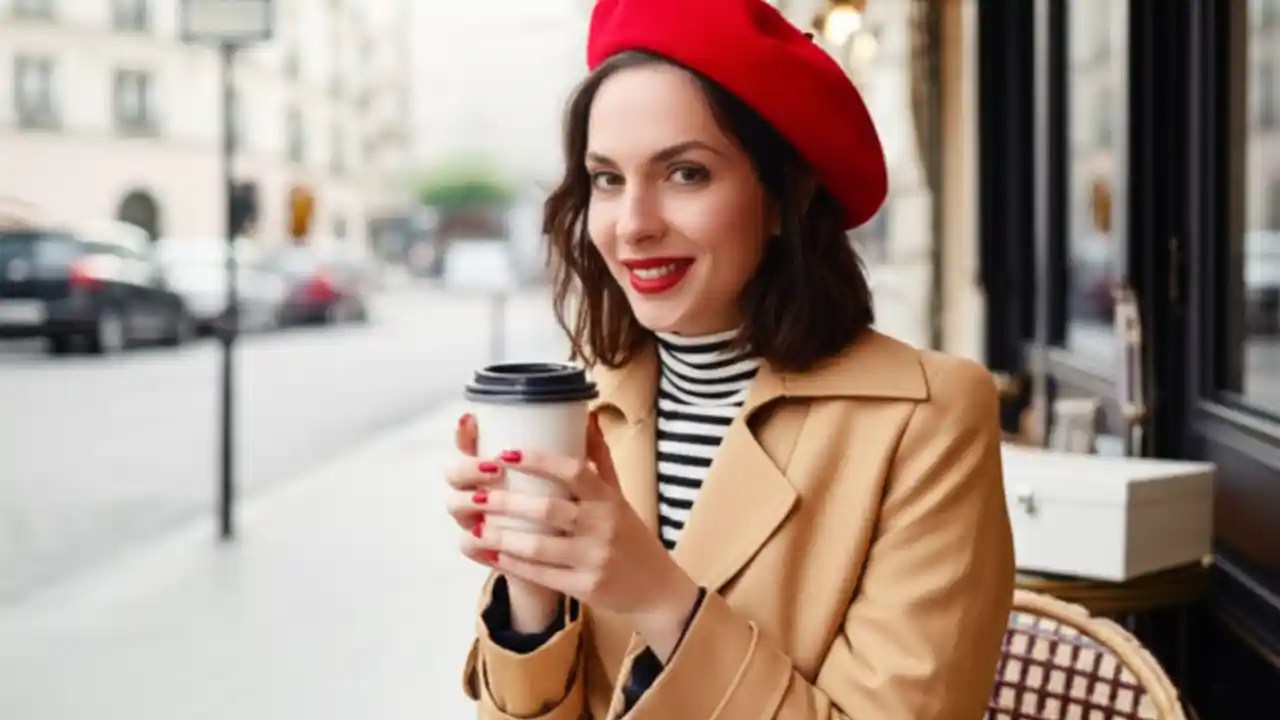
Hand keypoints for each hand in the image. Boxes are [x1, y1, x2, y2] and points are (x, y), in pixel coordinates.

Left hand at [461, 413, 700, 659]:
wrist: (658, 590)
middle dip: (506, 502)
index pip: (573, 471)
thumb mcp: (619, 496)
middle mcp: (603, 526)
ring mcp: (594, 559)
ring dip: (502, 537)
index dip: (538, 461)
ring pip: (538, 546)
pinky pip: (542, 575)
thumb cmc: (631, 537)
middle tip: (473, 495)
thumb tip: (587, 416)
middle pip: (547, 509)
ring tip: (473, 527)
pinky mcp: (586, 588)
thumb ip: (599, 459)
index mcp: (609, 498)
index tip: (505, 453)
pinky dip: (513, 565)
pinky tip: (490, 556)